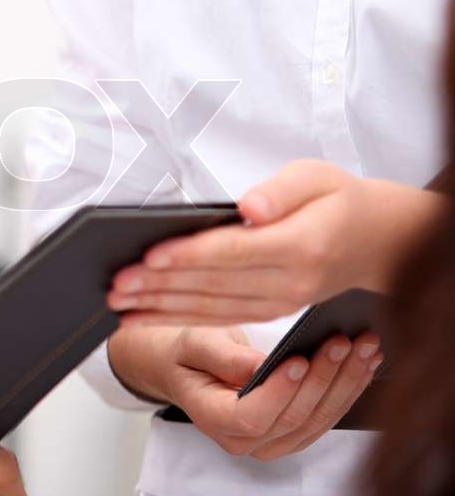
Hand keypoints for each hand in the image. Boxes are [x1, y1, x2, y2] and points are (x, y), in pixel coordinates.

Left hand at [106, 161, 442, 324]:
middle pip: (214, 284)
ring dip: (161, 307)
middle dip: (159, 285)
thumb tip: (248, 208)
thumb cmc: (339, 200)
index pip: (234, 252)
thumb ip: (280, 190)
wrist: (379, 241)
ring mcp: (280, 302)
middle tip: (116, 283)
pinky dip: (179, 318)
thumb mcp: (317, 177)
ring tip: (119, 303)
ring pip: (211, 308)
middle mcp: (290, 281)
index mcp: (302, 244)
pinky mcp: (270, 311)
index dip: (189, 255)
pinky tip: (144, 315)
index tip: (149, 255)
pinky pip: (218, 318)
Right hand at [108, 324, 382, 458]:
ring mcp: (273, 442)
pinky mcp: (295, 433)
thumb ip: (222, 357)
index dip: (279, 392)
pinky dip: (350, 388)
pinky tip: (366, 361)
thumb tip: (258, 366)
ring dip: (347, 383)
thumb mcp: (193, 344)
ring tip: (364, 346)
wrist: (187, 367)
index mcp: (213, 419)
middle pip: (295, 419)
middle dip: (324, 378)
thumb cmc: (187, 353)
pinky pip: (328, 416)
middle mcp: (244, 441)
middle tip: (343, 340)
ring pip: (320, 420)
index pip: (252, 418)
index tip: (297, 358)